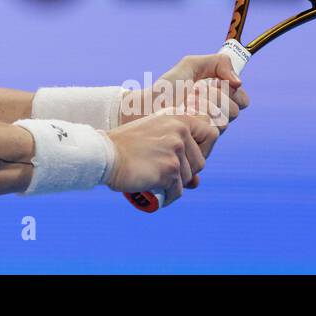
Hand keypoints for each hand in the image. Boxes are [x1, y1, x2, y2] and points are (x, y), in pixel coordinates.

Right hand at [104, 110, 219, 205]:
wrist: (104, 154)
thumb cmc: (125, 146)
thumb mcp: (153, 136)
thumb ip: (176, 150)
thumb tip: (197, 183)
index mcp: (177, 118)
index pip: (211, 133)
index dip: (205, 149)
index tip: (191, 158)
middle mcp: (179, 132)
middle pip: (201, 162)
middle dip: (186, 172)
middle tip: (165, 173)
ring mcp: (175, 151)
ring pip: (189, 179)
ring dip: (174, 185)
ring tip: (155, 180)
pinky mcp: (170, 170)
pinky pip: (178, 191)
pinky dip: (167, 196)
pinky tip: (155, 192)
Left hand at [120, 53, 249, 128]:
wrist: (144, 108)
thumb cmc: (166, 88)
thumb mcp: (191, 66)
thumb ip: (217, 62)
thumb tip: (238, 81)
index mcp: (220, 102)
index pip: (242, 100)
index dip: (230, 92)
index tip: (209, 84)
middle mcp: (217, 119)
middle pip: (234, 110)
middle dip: (213, 97)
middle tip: (193, 92)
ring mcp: (209, 135)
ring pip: (224, 122)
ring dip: (202, 106)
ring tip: (184, 103)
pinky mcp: (200, 149)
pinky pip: (211, 135)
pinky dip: (196, 120)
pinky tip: (183, 116)